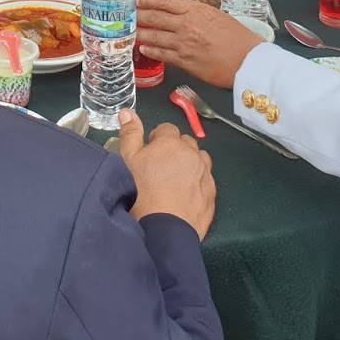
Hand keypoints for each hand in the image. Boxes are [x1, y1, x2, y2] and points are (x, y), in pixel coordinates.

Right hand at [117, 110, 215, 239]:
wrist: (164, 228)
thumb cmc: (141, 191)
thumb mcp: (128, 160)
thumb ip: (129, 133)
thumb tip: (128, 111)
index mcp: (171, 143)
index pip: (167, 129)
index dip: (157, 139)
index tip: (149, 152)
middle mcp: (192, 153)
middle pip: (185, 142)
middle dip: (175, 148)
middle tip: (160, 166)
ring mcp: (205, 173)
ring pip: (200, 158)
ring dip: (190, 162)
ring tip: (176, 178)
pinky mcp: (212, 193)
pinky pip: (206, 179)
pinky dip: (198, 180)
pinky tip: (186, 193)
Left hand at [135, 0, 263, 89]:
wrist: (248, 61)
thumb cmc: (239, 38)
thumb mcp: (218, 16)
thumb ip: (198, 13)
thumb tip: (183, 12)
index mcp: (196, 10)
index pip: (165, 1)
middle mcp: (186, 25)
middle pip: (155, 17)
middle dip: (138, 15)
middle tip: (127, 15)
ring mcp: (183, 44)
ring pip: (154, 36)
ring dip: (140, 33)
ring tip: (130, 31)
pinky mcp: (183, 62)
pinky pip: (161, 54)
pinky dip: (150, 50)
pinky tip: (143, 48)